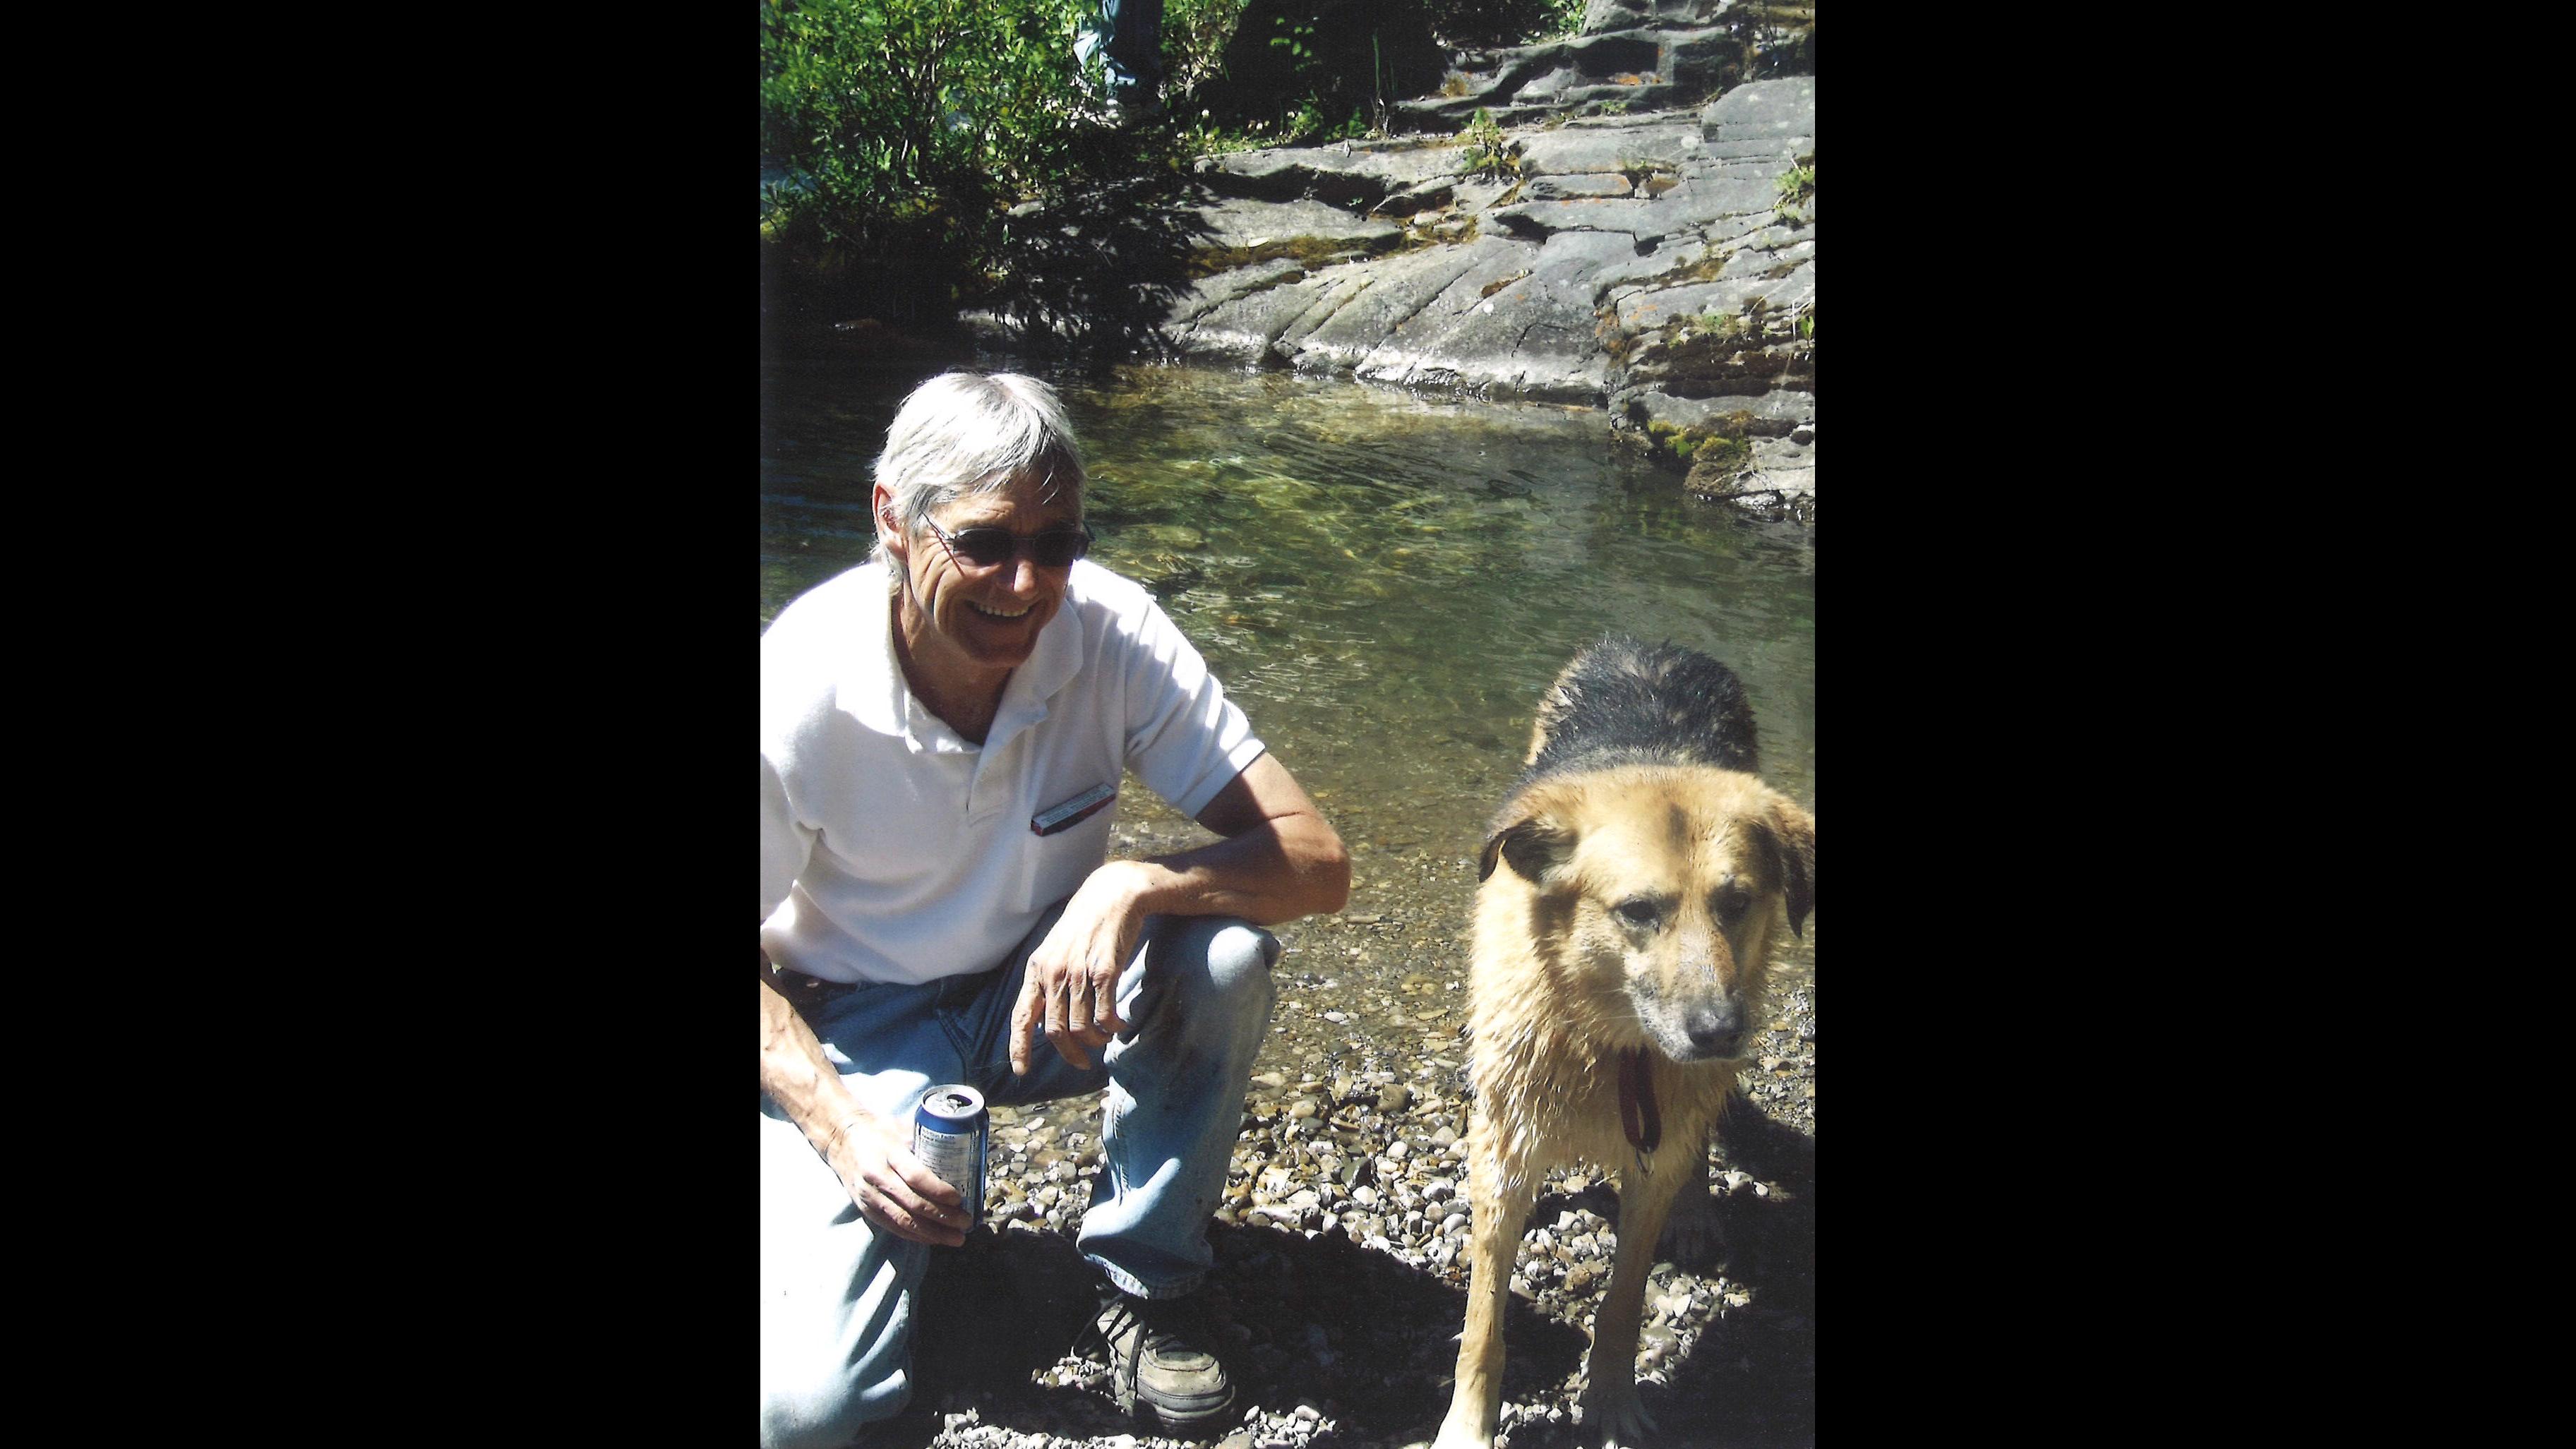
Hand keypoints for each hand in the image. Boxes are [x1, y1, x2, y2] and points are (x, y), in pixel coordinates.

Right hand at [824, 1110, 967, 1246]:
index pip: (915, 1176)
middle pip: (912, 1203)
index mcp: (888, 1153)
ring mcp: (869, 1196)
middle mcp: (877, 1177)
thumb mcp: (901, 1127)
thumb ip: (926, 1142)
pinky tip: (934, 1239)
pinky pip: (893, 1227)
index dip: (938, 1191)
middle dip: (942, 1217)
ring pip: (903, 1221)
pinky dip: (915, 1236)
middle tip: (965, 1222)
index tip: (959, 1198)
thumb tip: (961, 1156)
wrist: (841, 1139)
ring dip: (932, 1233)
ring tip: (955, 1238)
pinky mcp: (866, 1209)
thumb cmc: (878, 1131)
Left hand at [1009, 865, 1145, 1074]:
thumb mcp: (1055, 951)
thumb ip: (1048, 983)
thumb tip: (1046, 1022)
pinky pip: (1105, 1015)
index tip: (1020, 1071)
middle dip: (1070, 1054)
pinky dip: (1112, 1028)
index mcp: (1037, 970)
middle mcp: (1054, 973)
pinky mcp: (1105, 971)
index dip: (1019, 1047)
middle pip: (1056, 1032)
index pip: (1022, 1017)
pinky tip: (1119, 1026)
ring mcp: (1079, 973)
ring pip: (1082, 1028)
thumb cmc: (1084, 926)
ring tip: (1104, 1038)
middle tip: (1082, 1063)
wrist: (1112, 895)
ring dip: (1095, 1041)